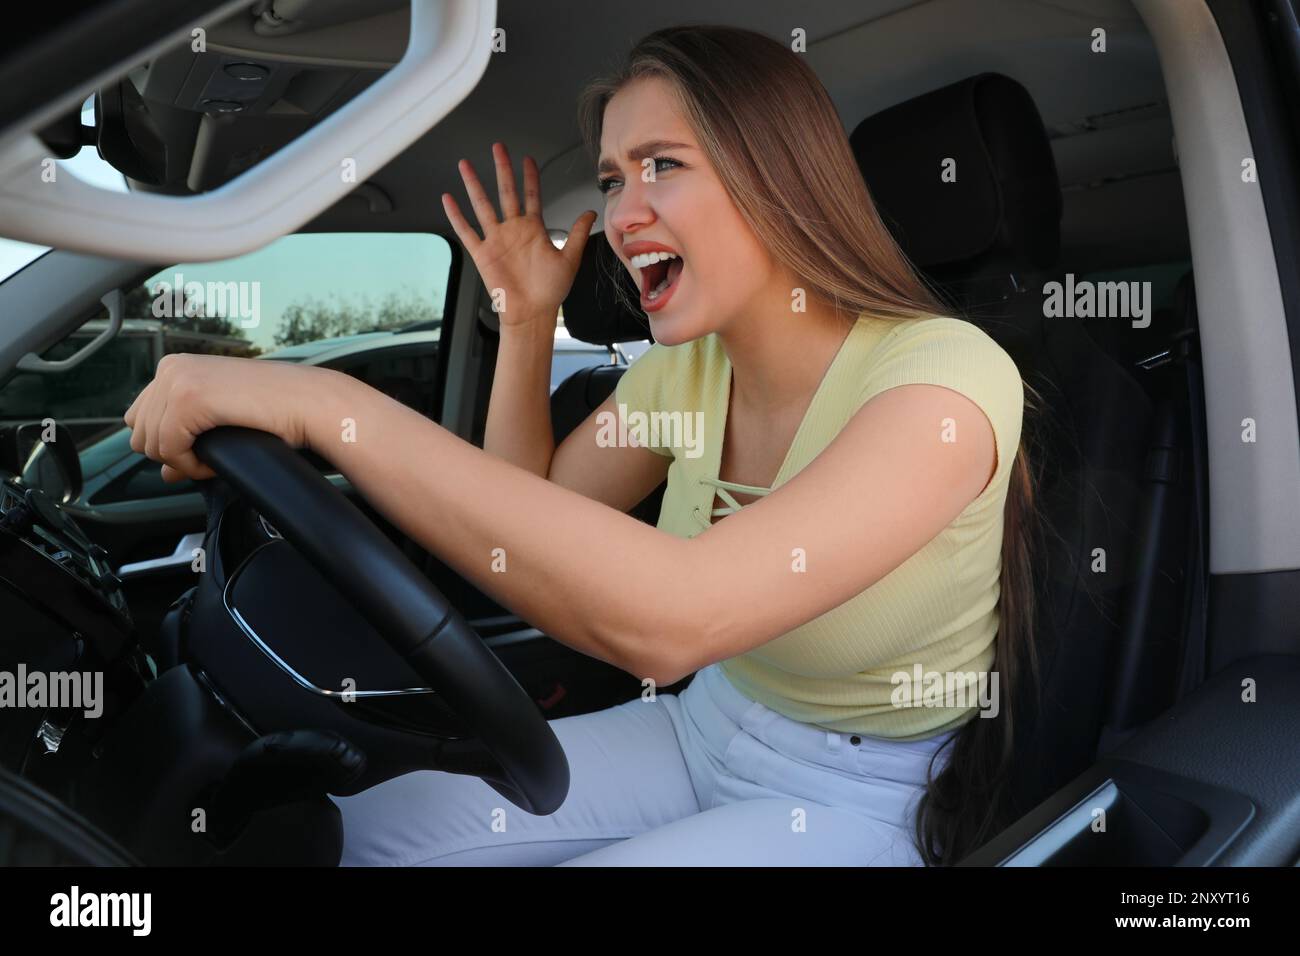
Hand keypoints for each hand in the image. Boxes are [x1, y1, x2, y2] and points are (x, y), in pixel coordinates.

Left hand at [123, 353, 338, 482]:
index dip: (167, 445)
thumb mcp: (219, 422)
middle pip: (139, 434)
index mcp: (175, 367)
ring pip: (150, 444)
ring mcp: (177, 381)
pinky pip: (170, 449)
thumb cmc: (275, 411)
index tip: (200, 452)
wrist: (308, 403)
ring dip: (184, 462)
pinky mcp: (188, 399)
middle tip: (208, 459)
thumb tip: (164, 474)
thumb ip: (185, 440)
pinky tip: (214, 461)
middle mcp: (170, 368)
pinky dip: (192, 465)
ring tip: (215, 460)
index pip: (138, 419)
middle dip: (172, 455)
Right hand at [443, 142, 596, 331]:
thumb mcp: (569, 259)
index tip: (527, 158)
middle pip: (506, 192)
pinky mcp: (483, 254)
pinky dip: (456, 216)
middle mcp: (513, 230)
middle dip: (502, 169)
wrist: (532, 313)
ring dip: (474, 185)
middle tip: (498, 147)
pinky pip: (467, 231)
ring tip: (465, 164)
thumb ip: (576, 234)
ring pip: (482, 206)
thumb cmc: (550, 291)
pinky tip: (448, 199)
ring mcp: (496, 240)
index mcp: (534, 229)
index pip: (531, 195)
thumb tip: (590, 212)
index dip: (529, 177)